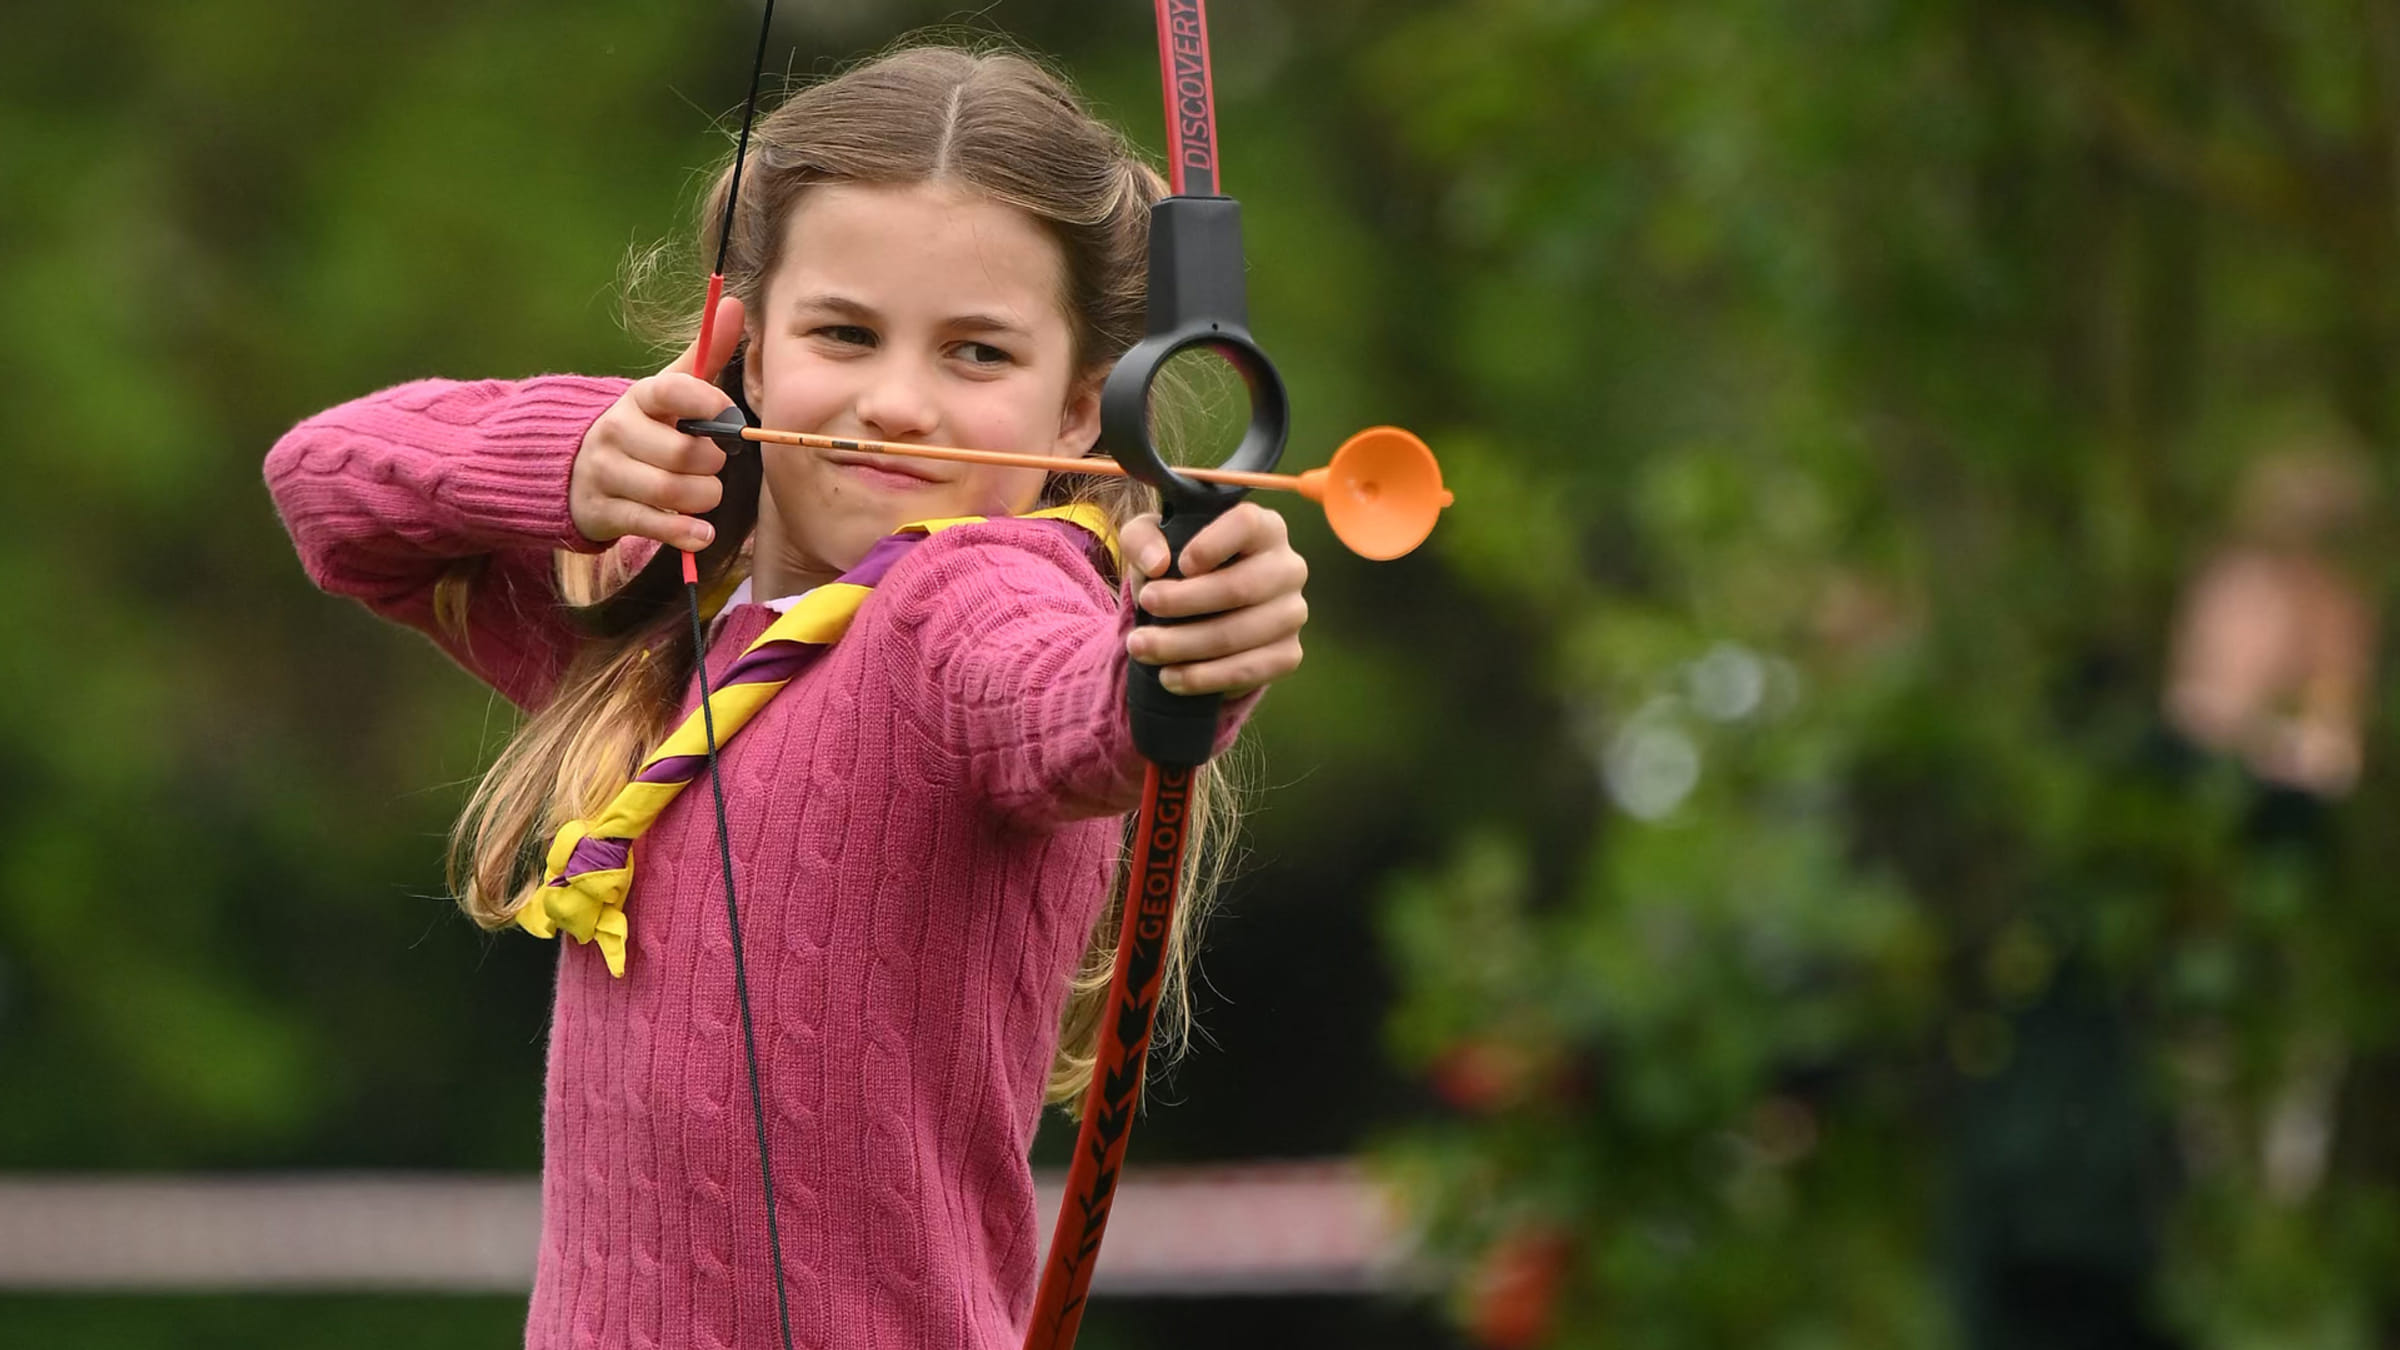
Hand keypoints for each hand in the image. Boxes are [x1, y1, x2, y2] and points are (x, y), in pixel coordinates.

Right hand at [567, 296, 746, 553]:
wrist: (569, 466)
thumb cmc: (640, 427)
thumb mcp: (666, 391)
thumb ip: (704, 355)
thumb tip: (736, 304)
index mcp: (638, 398)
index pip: (671, 391)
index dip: (706, 403)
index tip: (727, 415)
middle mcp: (617, 432)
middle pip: (681, 453)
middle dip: (712, 463)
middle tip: (715, 463)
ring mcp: (606, 473)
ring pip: (670, 492)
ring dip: (704, 498)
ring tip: (707, 494)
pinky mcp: (603, 512)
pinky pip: (651, 526)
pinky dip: (684, 533)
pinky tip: (702, 533)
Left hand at [1121, 502, 1308, 695]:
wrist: (1199, 614)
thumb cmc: (1178, 566)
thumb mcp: (1151, 543)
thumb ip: (1142, 540)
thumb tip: (1157, 564)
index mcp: (1264, 528)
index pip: (1247, 525)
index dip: (1211, 545)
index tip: (1179, 565)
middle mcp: (1288, 567)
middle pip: (1239, 587)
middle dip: (1182, 602)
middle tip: (1143, 607)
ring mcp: (1293, 613)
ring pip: (1237, 635)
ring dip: (1182, 645)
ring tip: (1141, 647)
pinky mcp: (1289, 654)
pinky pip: (1247, 671)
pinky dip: (1203, 678)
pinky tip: (1170, 676)